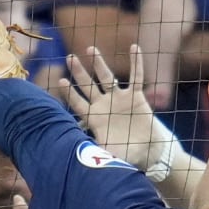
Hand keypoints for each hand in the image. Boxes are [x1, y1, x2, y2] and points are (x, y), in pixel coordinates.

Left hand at [62, 45, 158, 167]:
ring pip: (107, 77)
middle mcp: (104, 105)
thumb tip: (82, 161)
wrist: (147, 151)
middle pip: (88, 85)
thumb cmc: (126, 153)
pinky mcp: (136, 96)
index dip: (70, 93)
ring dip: (100, 64)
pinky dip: (136, 62)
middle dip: (79, 72)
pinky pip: (136, 76)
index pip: (78, 103)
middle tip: (69, 57)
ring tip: (91, 49)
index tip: (61, 81)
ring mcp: (119, 98)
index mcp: (94, 118)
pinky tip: (134, 47)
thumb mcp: (108, 153)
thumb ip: (96, 154)